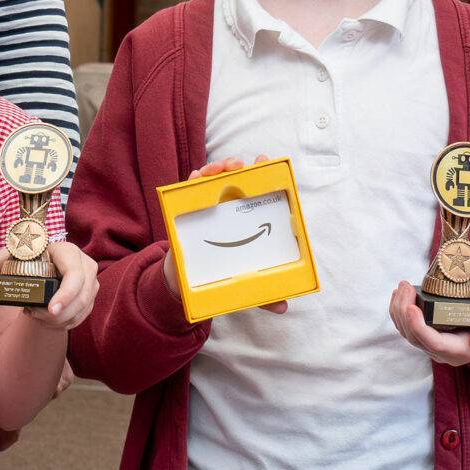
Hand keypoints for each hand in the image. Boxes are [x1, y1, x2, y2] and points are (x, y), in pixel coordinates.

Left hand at [0, 241, 97, 330]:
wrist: (36, 265)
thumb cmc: (21, 260)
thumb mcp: (3, 259)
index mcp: (67, 250)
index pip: (74, 274)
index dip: (66, 294)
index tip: (51, 310)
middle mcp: (84, 264)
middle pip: (81, 296)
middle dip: (59, 313)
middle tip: (36, 316)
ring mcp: (90, 281)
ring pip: (82, 308)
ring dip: (60, 319)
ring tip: (37, 314)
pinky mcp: (90, 295)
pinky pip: (82, 315)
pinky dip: (65, 322)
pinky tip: (47, 319)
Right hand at [182, 159, 286, 314]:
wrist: (187, 287)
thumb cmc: (222, 277)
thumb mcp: (245, 285)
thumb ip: (263, 294)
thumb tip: (282, 306)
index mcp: (248, 221)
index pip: (258, 193)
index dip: (263, 174)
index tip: (264, 162)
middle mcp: (230, 210)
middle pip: (235, 180)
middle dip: (237, 167)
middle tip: (238, 166)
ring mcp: (210, 209)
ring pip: (213, 181)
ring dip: (216, 169)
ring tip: (217, 169)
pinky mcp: (189, 214)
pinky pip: (190, 192)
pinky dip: (193, 181)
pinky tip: (196, 177)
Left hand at [387, 282, 469, 366]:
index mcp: (461, 352)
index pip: (434, 343)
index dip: (419, 327)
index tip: (411, 307)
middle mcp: (443, 353)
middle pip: (415, 337)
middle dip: (404, 312)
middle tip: (405, 286)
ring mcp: (433, 346)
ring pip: (407, 333)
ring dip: (399, 310)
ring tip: (402, 287)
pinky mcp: (426, 336)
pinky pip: (407, 327)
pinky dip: (399, 312)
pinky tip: (398, 295)